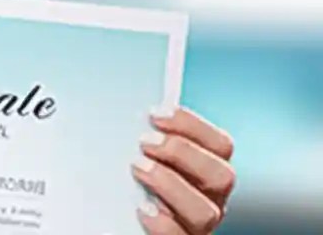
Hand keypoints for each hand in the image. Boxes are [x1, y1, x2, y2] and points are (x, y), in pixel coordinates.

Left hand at [133, 106, 235, 233]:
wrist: (116, 221)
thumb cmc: (129, 183)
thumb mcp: (145, 157)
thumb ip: (149, 140)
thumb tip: (132, 113)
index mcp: (206, 171)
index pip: (220, 145)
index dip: (191, 125)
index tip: (156, 113)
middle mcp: (209, 199)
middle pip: (221, 176)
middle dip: (182, 152)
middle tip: (146, 142)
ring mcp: (196, 226)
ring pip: (206, 211)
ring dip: (170, 184)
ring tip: (138, 169)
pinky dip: (162, 222)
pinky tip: (141, 207)